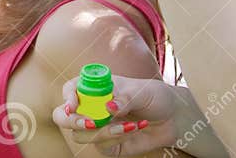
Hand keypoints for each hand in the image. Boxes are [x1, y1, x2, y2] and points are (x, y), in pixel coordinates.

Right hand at [52, 74, 179, 155]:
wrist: (173, 118)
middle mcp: (91, 107)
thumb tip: (108, 107)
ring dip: (104, 132)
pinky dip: (116, 139)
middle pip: (63, 116)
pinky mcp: (108, 144)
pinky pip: (101, 147)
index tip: (74, 105)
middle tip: (91, 123)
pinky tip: (133, 128)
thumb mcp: (142, 92)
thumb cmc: (154, 97)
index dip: (68, 97)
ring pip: (81, 135)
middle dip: (72, 121)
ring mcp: (97, 127)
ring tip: (128, 125)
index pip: (69, 89)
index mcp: (94, 87)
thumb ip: (125, 98)